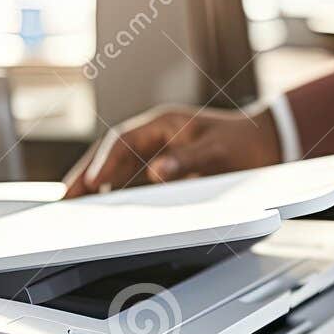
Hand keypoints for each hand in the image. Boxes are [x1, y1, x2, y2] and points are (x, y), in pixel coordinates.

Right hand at [62, 105, 281, 196]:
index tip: (93, 183)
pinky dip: (117, 194)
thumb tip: (157, 173)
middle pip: (112, 155)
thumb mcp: (218, 150)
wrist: (268, 143)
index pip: (124, 141)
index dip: (106, 162)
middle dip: (87, 174)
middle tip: (65, 197)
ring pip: (119, 169)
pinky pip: (134, 182)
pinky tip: (104, 209)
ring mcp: (158, 153)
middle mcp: (156, 137)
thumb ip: (189, 160)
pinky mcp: (164, 171)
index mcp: (164, 123)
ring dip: (97, 186)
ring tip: (74, 206)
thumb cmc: (244, 142)